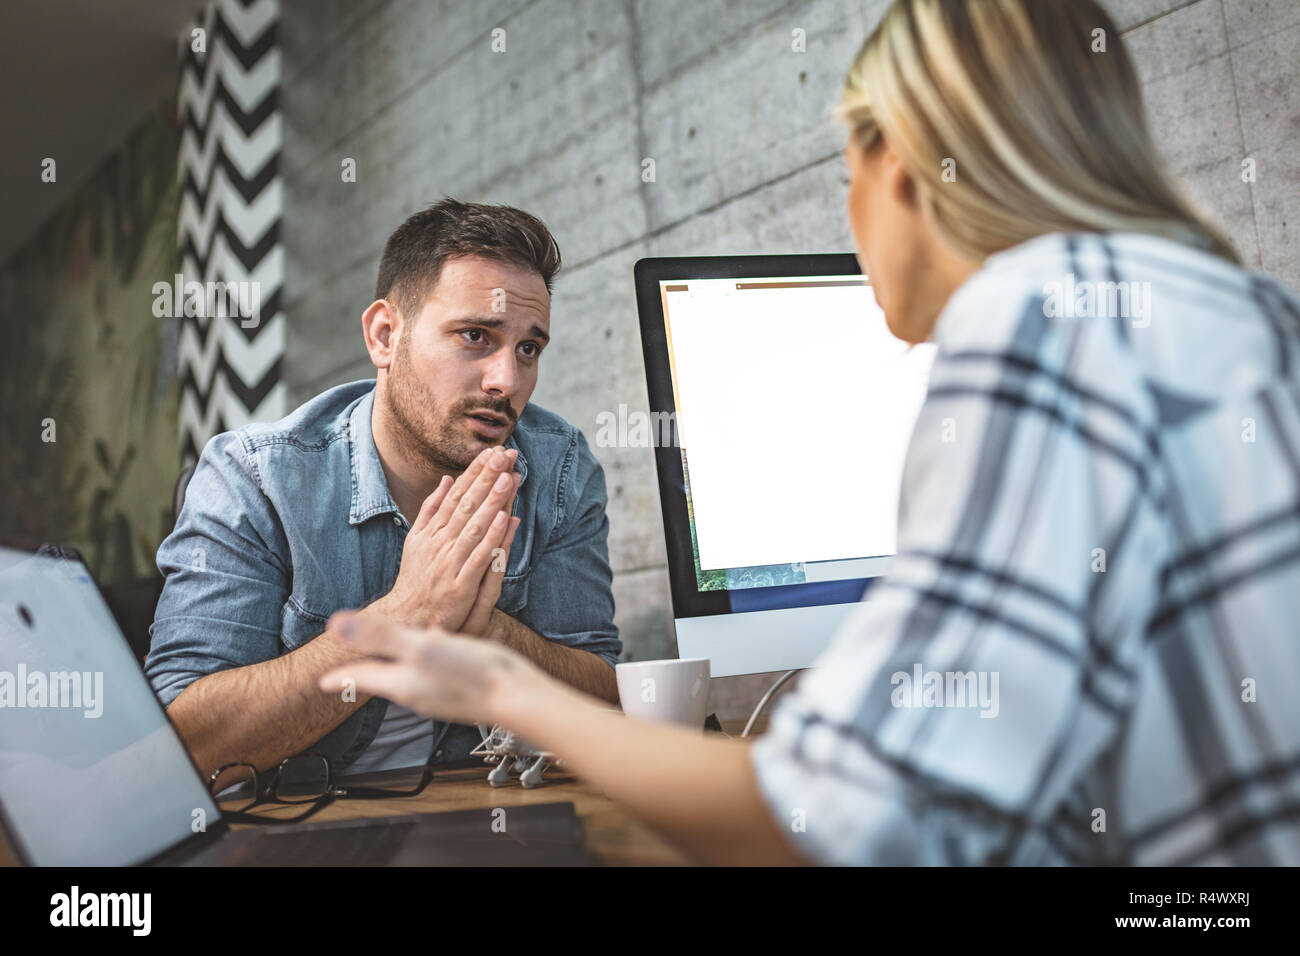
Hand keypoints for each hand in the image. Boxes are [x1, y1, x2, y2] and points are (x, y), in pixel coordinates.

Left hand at [317, 610, 537, 725]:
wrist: (515, 696)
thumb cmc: (470, 673)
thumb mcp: (420, 647)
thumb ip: (379, 635)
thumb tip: (335, 625)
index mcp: (401, 682)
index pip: (361, 678)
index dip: (340, 677)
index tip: (321, 682)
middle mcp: (416, 691)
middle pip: (381, 678)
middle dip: (365, 670)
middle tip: (350, 667)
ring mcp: (438, 692)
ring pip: (406, 674)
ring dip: (394, 662)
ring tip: (386, 653)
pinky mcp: (458, 687)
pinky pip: (431, 670)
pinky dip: (423, 657)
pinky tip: (438, 643)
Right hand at [376, 445, 521, 631]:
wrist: (406, 619)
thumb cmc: (416, 580)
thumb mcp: (416, 540)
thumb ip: (431, 510)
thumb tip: (447, 480)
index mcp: (432, 531)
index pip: (457, 495)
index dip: (475, 473)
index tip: (492, 452)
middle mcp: (440, 542)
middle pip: (467, 504)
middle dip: (487, 478)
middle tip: (506, 455)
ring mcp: (450, 563)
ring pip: (475, 526)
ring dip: (493, 501)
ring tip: (509, 478)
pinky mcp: (460, 584)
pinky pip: (479, 557)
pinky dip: (492, 538)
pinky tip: (505, 519)